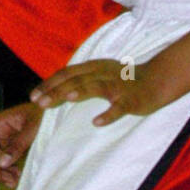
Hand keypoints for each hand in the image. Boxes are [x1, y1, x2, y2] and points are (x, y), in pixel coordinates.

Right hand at [0, 102, 43, 187]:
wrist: (56, 108)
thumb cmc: (44, 114)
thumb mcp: (32, 130)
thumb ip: (17, 146)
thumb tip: (1, 163)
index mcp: (0, 123)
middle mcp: (0, 130)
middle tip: (8, 182)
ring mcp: (7, 137)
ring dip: (3, 171)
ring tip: (13, 181)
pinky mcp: (15, 143)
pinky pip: (7, 158)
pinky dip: (10, 168)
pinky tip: (17, 175)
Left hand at [30, 59, 160, 126]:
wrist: (156, 80)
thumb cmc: (123, 80)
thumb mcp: (99, 73)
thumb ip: (80, 78)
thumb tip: (56, 89)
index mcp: (93, 67)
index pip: (66, 73)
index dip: (49, 83)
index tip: (33, 96)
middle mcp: (103, 73)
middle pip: (76, 79)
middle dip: (57, 90)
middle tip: (39, 103)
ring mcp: (117, 86)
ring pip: (96, 87)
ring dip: (80, 91)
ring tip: (66, 98)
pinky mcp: (131, 100)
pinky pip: (119, 108)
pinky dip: (108, 115)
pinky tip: (97, 122)